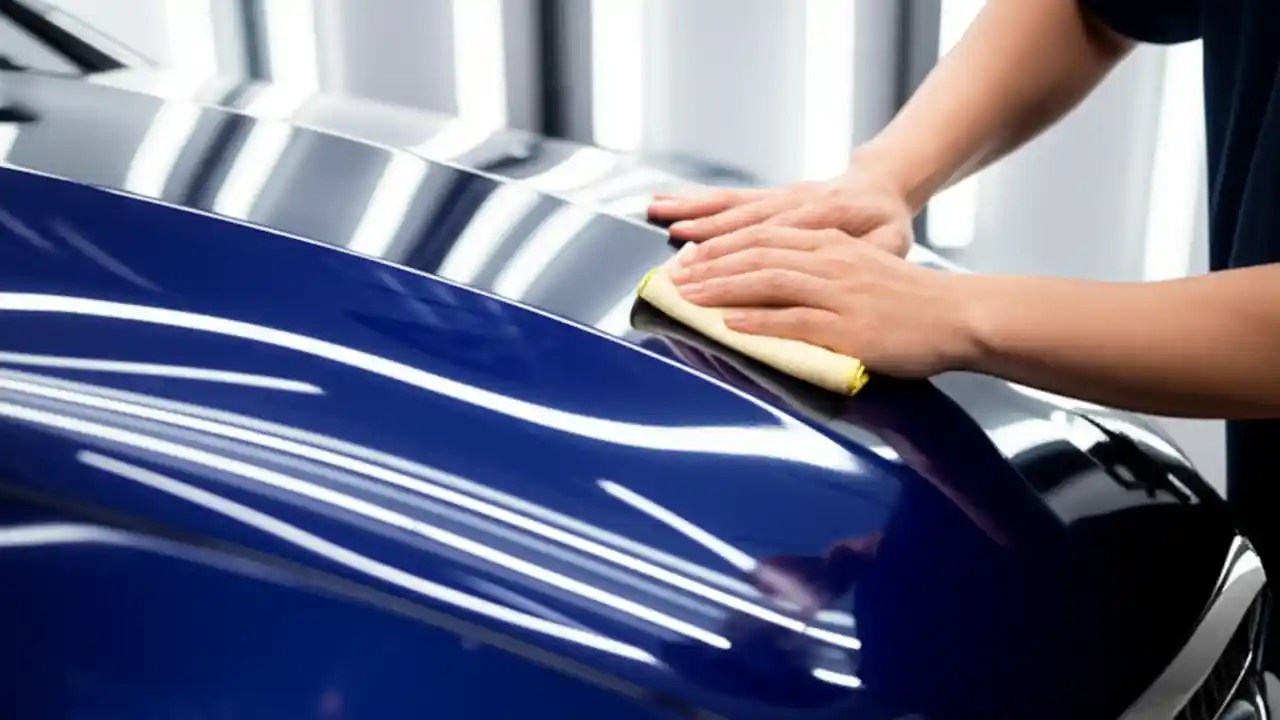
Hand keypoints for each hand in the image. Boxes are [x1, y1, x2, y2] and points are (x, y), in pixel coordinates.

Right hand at [648, 163, 914, 256]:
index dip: (741, 262)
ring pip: (733, 206)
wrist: (882, 184)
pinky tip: (666, 203)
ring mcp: (780, 195)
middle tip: (677, 271)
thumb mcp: (893, 243)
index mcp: (826, 215)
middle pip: (746, 225)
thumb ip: (868, 257)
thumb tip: (841, 271)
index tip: (712, 281)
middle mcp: (797, 200)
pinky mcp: (768, 195)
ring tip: (659, 219)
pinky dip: (697, 201)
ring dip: (695, 215)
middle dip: (708, 247)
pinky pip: (729, 197)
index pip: (775, 241)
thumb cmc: (886, 222)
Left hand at [668, 228, 977, 377]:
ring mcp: (838, 293)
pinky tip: (730, 324)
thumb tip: (777, 283)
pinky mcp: (847, 328)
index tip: (690, 256)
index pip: (765, 237)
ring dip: (722, 290)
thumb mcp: (863, 269)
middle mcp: (830, 262)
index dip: (722, 246)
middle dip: (710, 265)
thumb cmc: (911, 301)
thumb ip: (822, 271)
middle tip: (674, 277)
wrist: (958, 315)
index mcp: (831, 245)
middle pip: (757, 254)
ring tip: (688, 297)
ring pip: (768, 282)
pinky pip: (794, 320)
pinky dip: (758, 322)